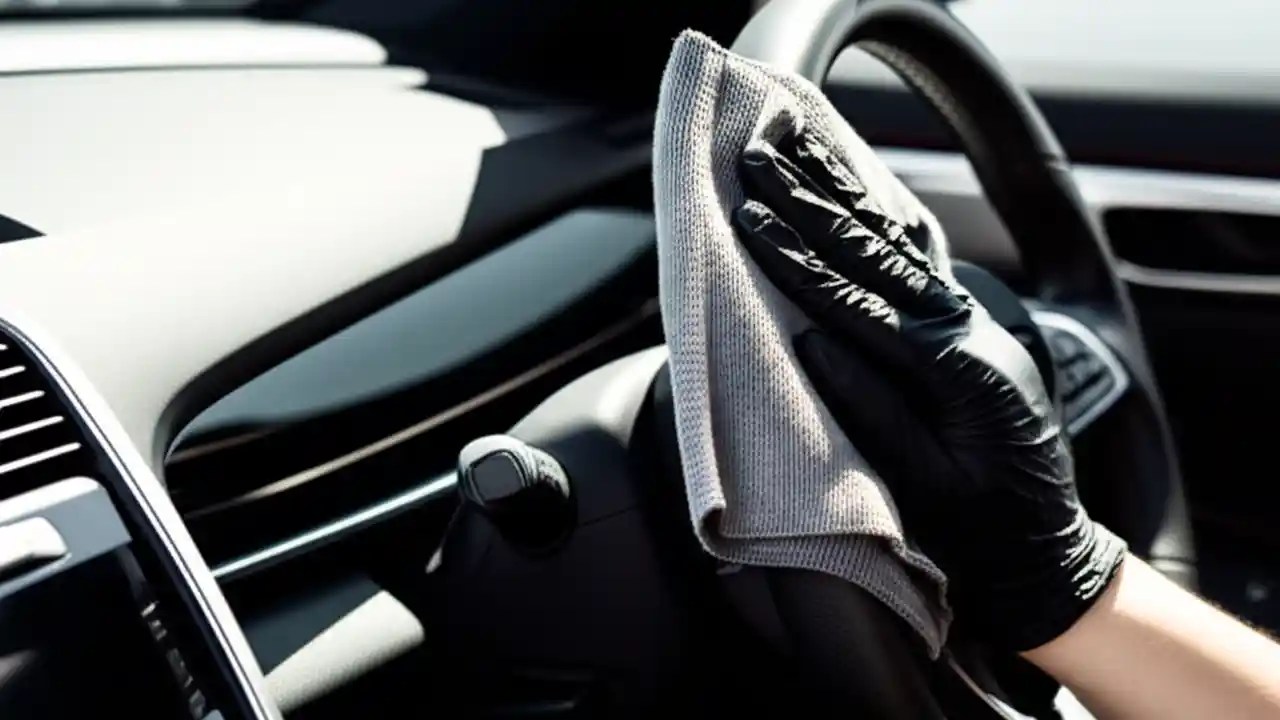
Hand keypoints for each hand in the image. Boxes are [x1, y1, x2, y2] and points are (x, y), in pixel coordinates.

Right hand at [732, 127, 1125, 650]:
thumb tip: (810, 340)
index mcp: (953, 368)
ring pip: (898, 245)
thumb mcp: (924, 484)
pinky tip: (855, 192)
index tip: (748, 218)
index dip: (796, 259)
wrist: (1047, 550)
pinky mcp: (968, 331)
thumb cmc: (983, 531)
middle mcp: (966, 331)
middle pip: (875, 251)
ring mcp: (972, 325)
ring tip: (800, 150)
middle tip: (762, 155)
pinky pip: (919, 263)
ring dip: (843, 194)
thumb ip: (870, 409)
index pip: (856, 301)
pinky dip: (881, 222)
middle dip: (812, 200)